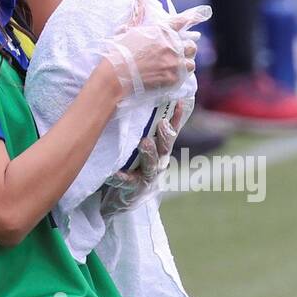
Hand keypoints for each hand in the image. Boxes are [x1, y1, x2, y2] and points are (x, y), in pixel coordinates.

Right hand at [100, 0, 209, 96]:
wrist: (116, 74)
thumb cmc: (119, 51)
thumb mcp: (129, 29)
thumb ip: (139, 13)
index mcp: (161, 30)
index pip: (181, 21)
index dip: (191, 18)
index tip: (203, 13)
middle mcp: (171, 45)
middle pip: (191, 46)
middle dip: (186, 49)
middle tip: (179, 52)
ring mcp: (173, 62)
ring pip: (191, 63)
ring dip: (185, 64)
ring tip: (177, 66)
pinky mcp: (173, 78)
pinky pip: (185, 76)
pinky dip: (180, 76)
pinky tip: (171, 76)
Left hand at [100, 101, 183, 216]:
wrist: (122, 198)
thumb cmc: (131, 165)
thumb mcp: (140, 145)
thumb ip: (145, 129)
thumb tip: (144, 99)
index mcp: (161, 151)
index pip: (171, 132)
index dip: (176, 119)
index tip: (178, 103)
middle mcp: (158, 163)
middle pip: (165, 148)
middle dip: (164, 136)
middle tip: (162, 123)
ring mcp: (147, 177)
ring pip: (151, 165)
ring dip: (149, 154)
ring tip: (145, 143)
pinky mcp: (134, 189)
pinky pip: (129, 182)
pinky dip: (124, 177)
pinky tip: (117, 174)